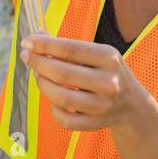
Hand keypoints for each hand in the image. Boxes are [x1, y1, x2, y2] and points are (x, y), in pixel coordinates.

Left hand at [19, 32, 145, 130]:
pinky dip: (54, 109)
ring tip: (39, 76)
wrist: (131, 104)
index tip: (26, 42)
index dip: (44, 45)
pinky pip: (65, 120)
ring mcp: (103, 105)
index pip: (70, 49)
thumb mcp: (95, 53)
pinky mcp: (96, 124)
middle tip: (27, 57)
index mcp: (109, 57)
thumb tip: (36, 34)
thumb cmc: (105, 72)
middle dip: (38, 63)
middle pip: (62, 73)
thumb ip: (66, 46)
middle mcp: (109, 81)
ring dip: (42, 84)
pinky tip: (54, 101)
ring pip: (61, 98)